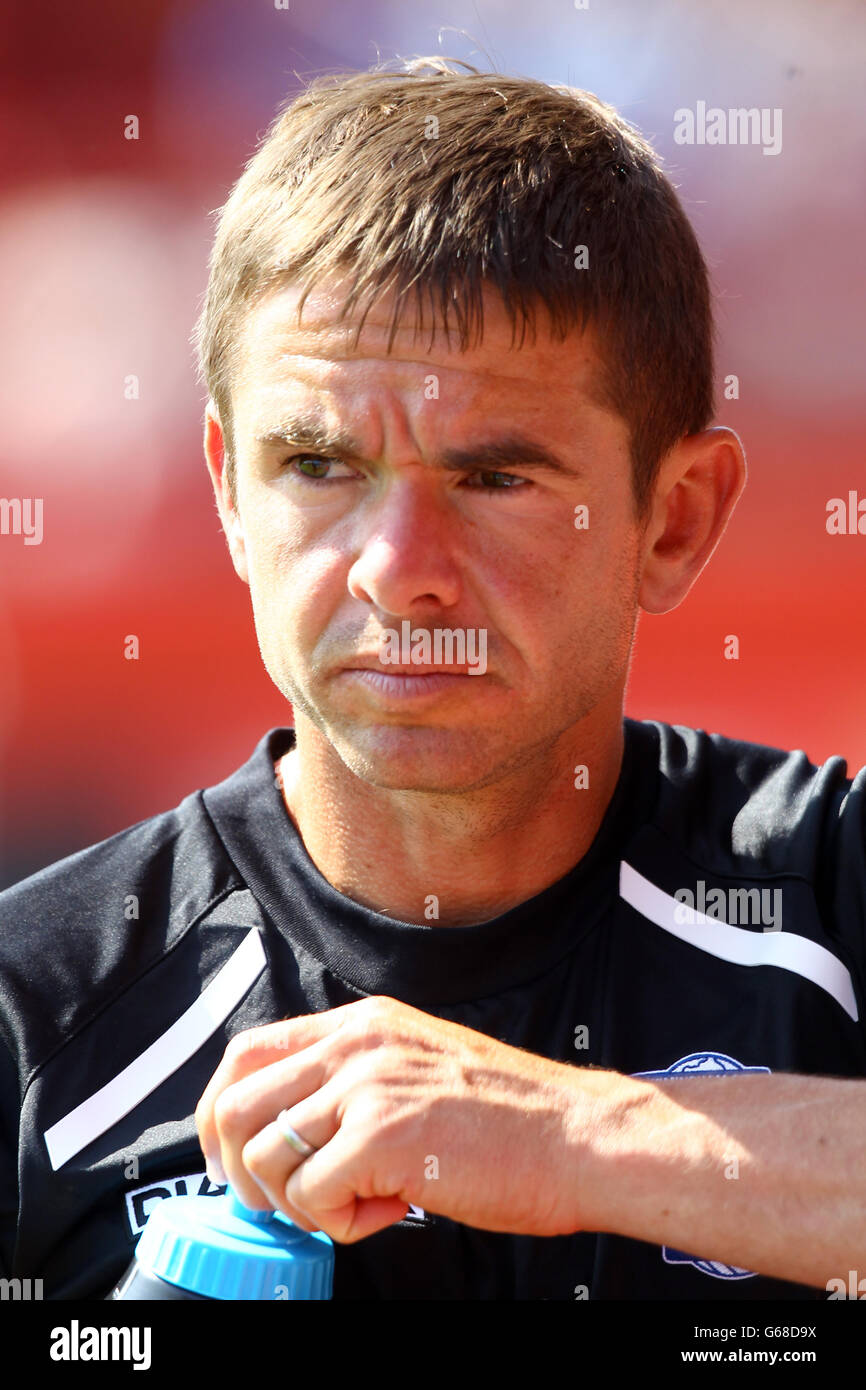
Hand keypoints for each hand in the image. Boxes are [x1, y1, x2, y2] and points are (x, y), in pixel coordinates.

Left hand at [194, 996, 591, 1243]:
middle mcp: (356, 1043)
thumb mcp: (418, 1065)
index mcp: (362, 1023)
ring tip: (358, 1203)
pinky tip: (389, 1210)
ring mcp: (367, 1085)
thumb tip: (292, 1130)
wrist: (577, 1136)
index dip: (220, 1111)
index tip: (230, 1157)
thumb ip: (357, 1079)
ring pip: (266, 1155)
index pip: (248, 1050)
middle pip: (237, 1102)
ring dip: (298, 1202)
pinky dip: (338, 1223)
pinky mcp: (382, 1136)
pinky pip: (311, 1196)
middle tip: (285, 1203)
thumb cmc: (510, 1117)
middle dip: (243, 1171)